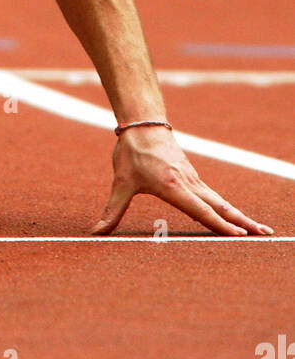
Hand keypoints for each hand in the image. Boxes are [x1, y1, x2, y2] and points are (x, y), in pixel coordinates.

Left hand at [91, 127, 273, 236]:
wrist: (142, 122)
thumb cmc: (132, 151)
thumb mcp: (121, 182)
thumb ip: (111, 211)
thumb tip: (95, 232)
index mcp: (173, 186)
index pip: (200, 210)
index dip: (218, 224)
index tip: (238, 236)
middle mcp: (189, 183)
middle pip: (220, 206)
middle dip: (242, 222)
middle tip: (264, 234)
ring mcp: (194, 179)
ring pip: (220, 201)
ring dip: (239, 216)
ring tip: (259, 229)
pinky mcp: (193, 176)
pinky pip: (214, 196)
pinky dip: (228, 208)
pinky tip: (235, 217)